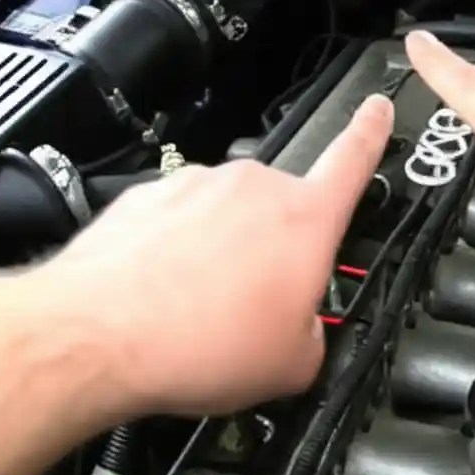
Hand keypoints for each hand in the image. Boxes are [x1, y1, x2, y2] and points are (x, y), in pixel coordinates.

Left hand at [23, 94, 393, 414]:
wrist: (96, 337)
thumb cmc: (196, 344)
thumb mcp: (291, 365)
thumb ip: (314, 336)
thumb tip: (301, 333)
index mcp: (304, 220)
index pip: (353, 160)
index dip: (372, 132)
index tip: (379, 109)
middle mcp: (252, 189)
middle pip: (281, 213)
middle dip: (274, 255)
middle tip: (254, 309)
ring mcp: (195, 187)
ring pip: (226, 221)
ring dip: (222, 258)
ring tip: (199, 314)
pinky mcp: (147, 198)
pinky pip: (177, 226)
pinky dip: (174, 258)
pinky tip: (162, 301)